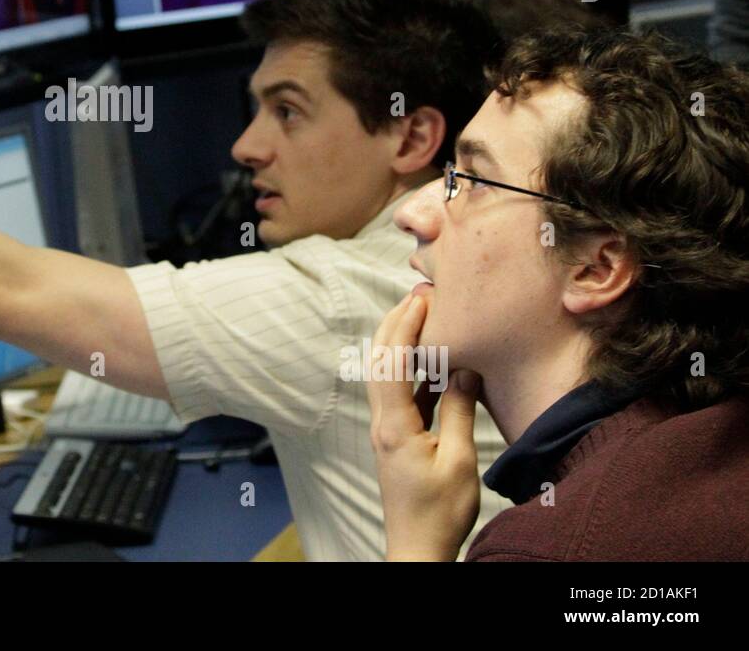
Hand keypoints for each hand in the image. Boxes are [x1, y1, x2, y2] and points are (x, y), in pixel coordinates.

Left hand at [367, 292, 481, 560]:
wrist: (417, 548)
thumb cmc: (439, 512)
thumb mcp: (458, 460)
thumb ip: (460, 411)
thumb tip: (464, 369)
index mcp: (394, 425)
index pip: (392, 362)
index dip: (404, 327)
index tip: (422, 299)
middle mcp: (384, 422)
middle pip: (381, 361)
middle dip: (397, 324)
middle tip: (419, 296)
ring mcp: (388, 429)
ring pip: (389, 375)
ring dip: (404, 344)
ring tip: (426, 317)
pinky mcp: (398, 438)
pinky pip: (403, 394)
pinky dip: (415, 372)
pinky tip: (436, 362)